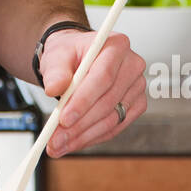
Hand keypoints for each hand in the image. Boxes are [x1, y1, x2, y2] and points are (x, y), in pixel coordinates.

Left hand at [38, 29, 146, 156]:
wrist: (77, 59)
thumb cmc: (70, 53)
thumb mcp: (57, 55)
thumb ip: (56, 71)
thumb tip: (54, 88)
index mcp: (116, 45)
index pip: (103, 76)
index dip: (83, 100)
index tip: (63, 119)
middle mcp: (132, 66)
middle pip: (108, 102)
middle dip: (79, 124)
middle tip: (55, 139)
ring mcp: (137, 87)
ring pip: (111, 119)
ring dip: (83, 136)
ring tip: (58, 144)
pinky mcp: (136, 105)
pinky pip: (115, 127)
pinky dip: (92, 137)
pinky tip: (74, 141)